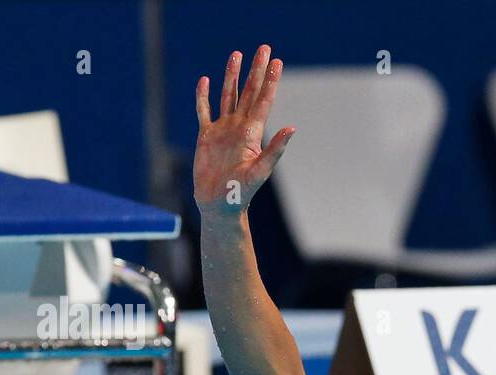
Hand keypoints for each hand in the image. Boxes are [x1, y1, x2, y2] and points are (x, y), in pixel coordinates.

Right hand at [194, 46, 293, 217]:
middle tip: (263, 48)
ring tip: (236, 54)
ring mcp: (223, 130)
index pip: (263, 100)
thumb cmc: (242, 193)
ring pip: (228, 96)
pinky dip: (203, 96)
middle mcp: (239, 127)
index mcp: (253, 133)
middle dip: (256, 70)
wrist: (220, 205)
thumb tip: (292, 128)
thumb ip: (275, 149)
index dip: (271, 81)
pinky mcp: (206, 136)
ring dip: (232, 75)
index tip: (277, 61)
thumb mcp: (260, 171)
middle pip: (248, 92)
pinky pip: (204, 111)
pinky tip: (206, 81)